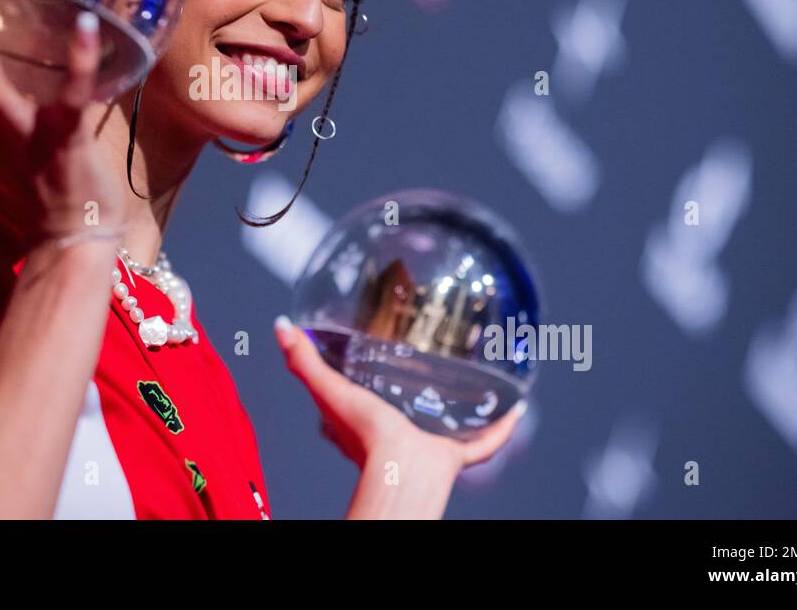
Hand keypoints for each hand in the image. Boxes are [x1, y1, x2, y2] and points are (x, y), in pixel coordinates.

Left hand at [274, 315, 525, 517]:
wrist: (401, 469)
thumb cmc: (364, 436)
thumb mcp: (327, 389)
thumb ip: (302, 360)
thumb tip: (281, 326)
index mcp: (361, 422)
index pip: (353, 400)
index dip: (353, 380)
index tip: (363, 356)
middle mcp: (393, 435)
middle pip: (401, 408)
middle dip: (410, 388)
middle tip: (425, 358)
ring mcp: (426, 444)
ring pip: (444, 424)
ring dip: (458, 406)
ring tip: (472, 376)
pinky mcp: (454, 454)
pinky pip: (482, 441)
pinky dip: (499, 427)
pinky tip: (515, 407)